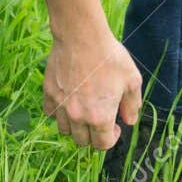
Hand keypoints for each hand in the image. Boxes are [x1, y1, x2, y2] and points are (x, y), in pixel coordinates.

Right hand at [43, 29, 141, 150]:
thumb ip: (132, 104)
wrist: (81, 37)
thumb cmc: (109, 57)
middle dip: (93, 135)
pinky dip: (59, 113)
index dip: (112, 139)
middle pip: (82, 141)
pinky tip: (69, 101)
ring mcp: (61, 106)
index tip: (115, 127)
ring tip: (83, 112)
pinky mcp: (49, 94)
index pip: (103, 144)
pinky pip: (51, 113)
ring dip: (75, 126)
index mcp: (101, 117)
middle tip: (100, 119)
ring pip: (65, 130)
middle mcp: (78, 116)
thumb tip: (129, 121)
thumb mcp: (132, 80)